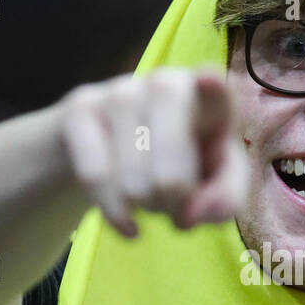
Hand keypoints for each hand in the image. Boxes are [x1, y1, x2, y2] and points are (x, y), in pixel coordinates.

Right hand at [57, 65, 248, 237]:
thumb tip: (188, 214)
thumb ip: (223, 200)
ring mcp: (121, 92)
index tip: (208, 79)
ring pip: (133, 173)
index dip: (214, 87)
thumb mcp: (212, 187)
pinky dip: (114, 211)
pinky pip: (95, 175)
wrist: (111, 156)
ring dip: (144, 204)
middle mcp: (167, 84)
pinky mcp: (81, 108)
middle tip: (175, 205)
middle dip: (174, 196)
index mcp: (210, 99)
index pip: (217, 88)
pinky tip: (128, 224)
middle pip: (172, 153)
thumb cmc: (178, 167)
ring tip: (149, 201)